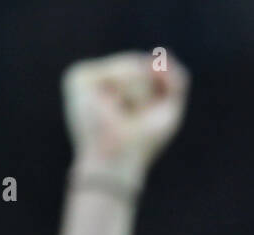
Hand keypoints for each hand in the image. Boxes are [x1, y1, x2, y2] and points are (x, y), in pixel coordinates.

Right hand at [63, 51, 188, 184]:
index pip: (146, 68)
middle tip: (133, 117)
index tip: (144, 115)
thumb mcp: (168, 109)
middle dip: (148, 93)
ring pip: (132, 66)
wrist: (120, 160)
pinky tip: (111, 110)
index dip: (155, 93)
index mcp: (117, 84)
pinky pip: (118, 72)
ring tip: (122, 115)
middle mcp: (100, 78)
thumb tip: (163, 55)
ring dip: (139, 95)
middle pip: (140, 63)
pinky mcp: (79, 78)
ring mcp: (87, 77)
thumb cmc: (143, 142)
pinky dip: (126, 93)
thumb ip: (175, 80)